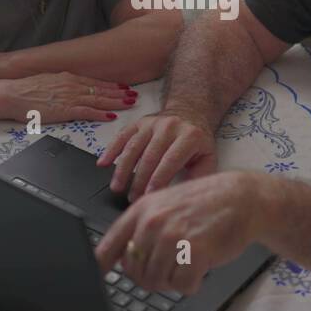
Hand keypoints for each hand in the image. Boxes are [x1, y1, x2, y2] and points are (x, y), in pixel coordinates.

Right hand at [4, 72, 136, 123]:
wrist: (12, 94)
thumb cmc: (24, 90)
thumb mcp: (47, 80)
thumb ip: (61, 83)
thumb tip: (68, 87)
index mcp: (68, 78)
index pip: (95, 82)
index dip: (111, 86)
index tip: (122, 87)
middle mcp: (72, 85)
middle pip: (101, 90)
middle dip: (119, 93)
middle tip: (133, 95)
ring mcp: (70, 97)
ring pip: (99, 100)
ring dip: (116, 102)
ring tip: (129, 103)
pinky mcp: (65, 110)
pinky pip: (87, 112)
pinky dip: (101, 114)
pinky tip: (111, 116)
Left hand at [95, 171, 266, 293]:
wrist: (241, 198)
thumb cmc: (204, 204)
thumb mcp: (165, 206)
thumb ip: (140, 229)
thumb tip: (117, 260)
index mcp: (141, 211)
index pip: (108, 248)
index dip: (99, 269)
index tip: (94, 280)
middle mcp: (153, 223)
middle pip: (134, 273)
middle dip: (152, 276)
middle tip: (172, 264)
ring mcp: (173, 236)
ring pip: (157, 282)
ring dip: (174, 279)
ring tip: (188, 261)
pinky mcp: (194, 251)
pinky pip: (182, 285)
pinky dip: (192, 283)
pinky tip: (200, 266)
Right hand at [96, 111, 215, 201]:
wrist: (191, 112)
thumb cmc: (198, 141)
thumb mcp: (208, 158)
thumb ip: (199, 177)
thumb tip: (183, 197)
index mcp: (189, 136)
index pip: (170, 160)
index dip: (158, 179)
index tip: (149, 196)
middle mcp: (169, 127)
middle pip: (149, 156)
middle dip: (139, 180)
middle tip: (133, 198)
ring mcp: (152, 123)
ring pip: (133, 147)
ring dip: (122, 169)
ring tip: (117, 187)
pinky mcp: (139, 122)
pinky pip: (122, 136)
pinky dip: (111, 150)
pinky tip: (102, 163)